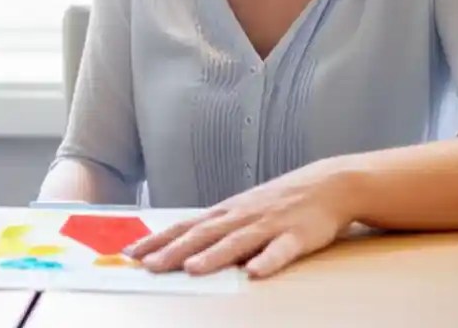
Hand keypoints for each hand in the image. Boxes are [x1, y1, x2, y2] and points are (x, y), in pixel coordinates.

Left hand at [125, 159, 358, 277]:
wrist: (327, 184)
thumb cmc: (278, 202)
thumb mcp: (242, 211)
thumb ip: (216, 229)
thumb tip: (181, 246)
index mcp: (226, 213)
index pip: (184, 227)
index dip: (157, 240)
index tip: (130, 253)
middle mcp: (241, 217)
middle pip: (203, 235)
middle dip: (174, 251)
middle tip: (149, 266)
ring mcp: (269, 225)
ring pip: (237, 242)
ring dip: (214, 255)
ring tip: (193, 269)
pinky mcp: (297, 235)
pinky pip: (281, 250)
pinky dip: (268, 260)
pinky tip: (255, 273)